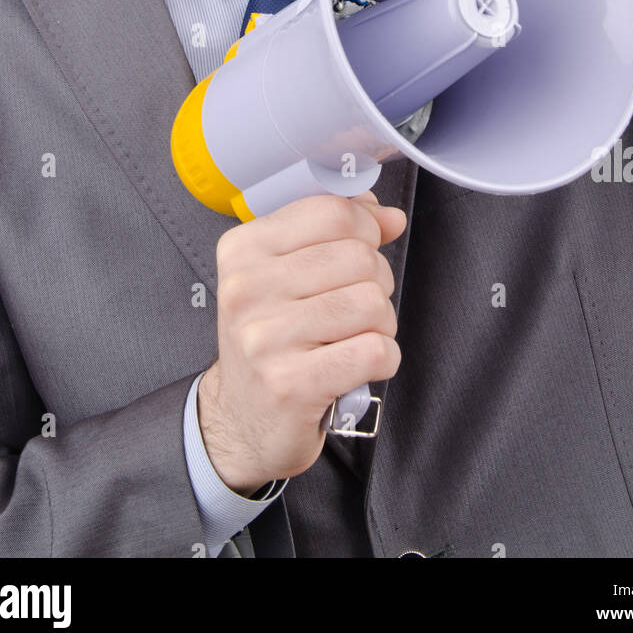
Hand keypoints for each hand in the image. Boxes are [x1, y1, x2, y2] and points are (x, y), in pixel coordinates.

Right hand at [197, 190, 405, 494]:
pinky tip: (358, 365)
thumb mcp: (288, 273)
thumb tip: (391, 217)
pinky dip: (383, 358)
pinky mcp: (291, 385)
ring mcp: (266, 338)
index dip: (366, 227)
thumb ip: (340, 234)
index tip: (363, 248)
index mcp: (243, 250)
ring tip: (356, 336)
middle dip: (377, 280)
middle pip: (359, 256)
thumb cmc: (272, 338)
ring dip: (382, 323)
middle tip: (358, 305)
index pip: (331, 212)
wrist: (240, 419)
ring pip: (371, 303)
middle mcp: (246, 289)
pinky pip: (374, 351)